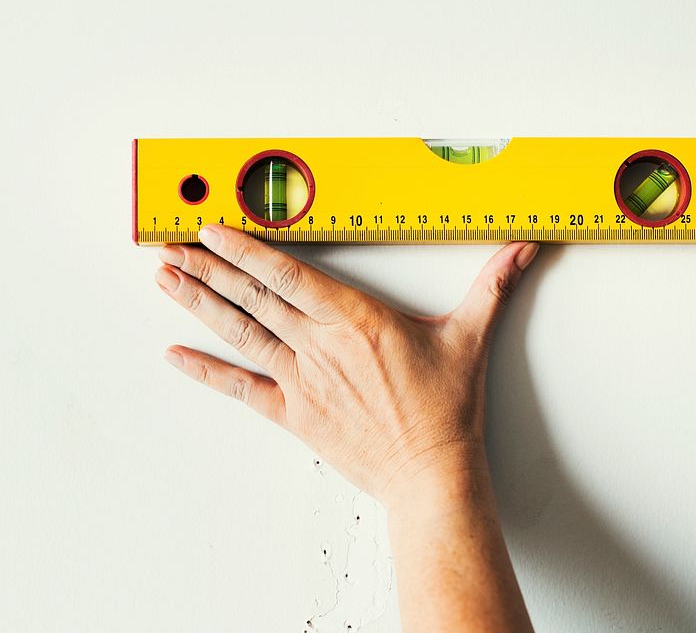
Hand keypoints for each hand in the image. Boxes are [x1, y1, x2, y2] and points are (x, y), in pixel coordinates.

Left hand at [154, 225, 539, 509]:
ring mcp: (302, 381)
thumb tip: (524, 250)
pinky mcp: (295, 415)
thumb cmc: (447, 408)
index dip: (247, 250)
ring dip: (198, 306)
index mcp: (356, 320)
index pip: (290, 275)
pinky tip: (175, 357)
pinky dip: (207, 373)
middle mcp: (320, 346)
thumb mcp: (471, 337)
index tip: (213, 229)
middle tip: (168, 244)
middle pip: (253, 299)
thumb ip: (493, 287)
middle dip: (207, 269)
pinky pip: (242, 390)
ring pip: (241, 334)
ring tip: (163, 279)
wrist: (431, 474)